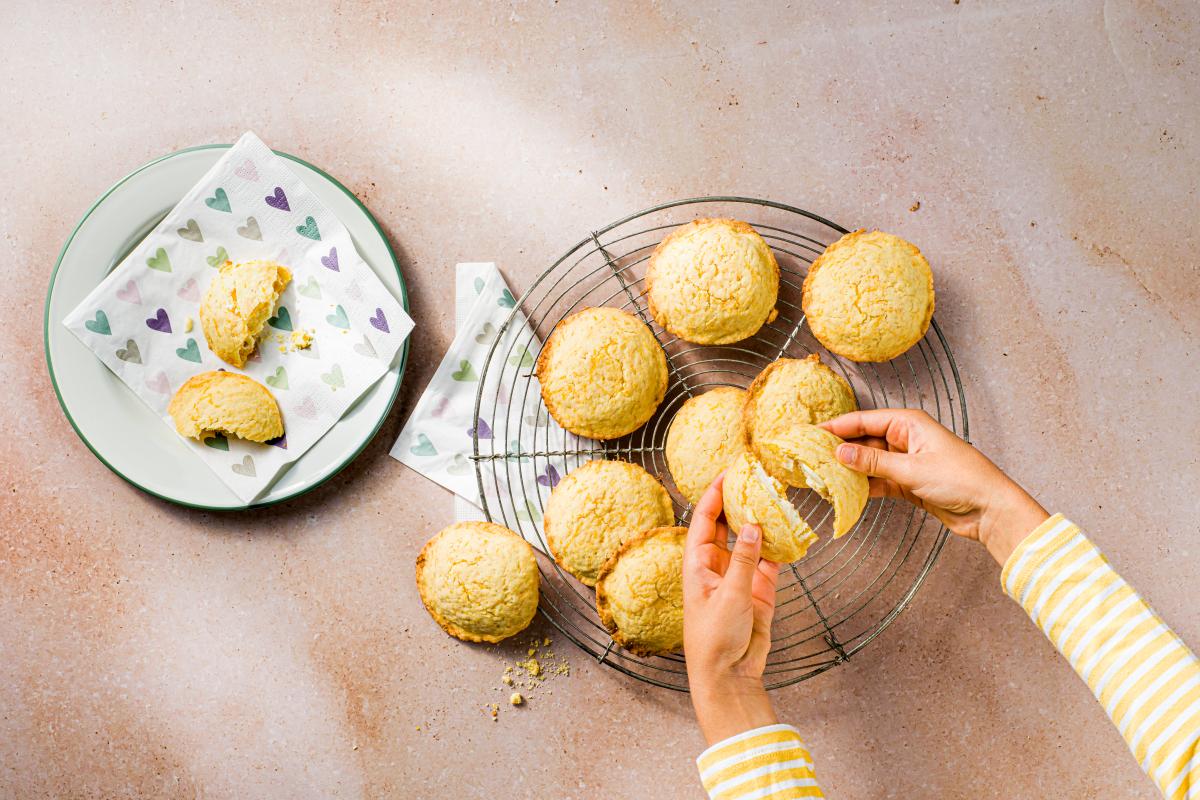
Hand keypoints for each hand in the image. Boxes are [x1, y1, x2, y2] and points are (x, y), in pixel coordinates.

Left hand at [683, 472, 780, 744]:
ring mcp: (739, 578)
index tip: (726, 472)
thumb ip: (745, 560)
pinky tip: (792, 531)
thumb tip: (754, 525)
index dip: (713, 495)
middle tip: (756, 478)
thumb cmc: (715, 637)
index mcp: (698, 564)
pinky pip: (770, 563)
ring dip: (762, 523)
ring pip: (752, 542)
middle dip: (740, 503)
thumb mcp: (730, 596)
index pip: (704, 521)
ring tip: (777, 497)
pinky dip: (780, 548)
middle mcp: (717, 566)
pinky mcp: (759, 592)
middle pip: (728, 526)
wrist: (729, 676)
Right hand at [821, 409, 1048, 564]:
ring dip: (850, 470)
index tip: (810, 433)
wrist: (990, 511)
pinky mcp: (909, 483)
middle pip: (864, 440)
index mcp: (909, 423)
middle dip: (839, 449)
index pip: (863, 420)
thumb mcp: (912, 469)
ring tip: (823, 476)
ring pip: (869, 462)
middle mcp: (906, 439)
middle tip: (811, 458)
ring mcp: (907, 461)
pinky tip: (847, 493)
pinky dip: (864, 487)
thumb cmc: (962, 479)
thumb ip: (873, 461)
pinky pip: (879, 481)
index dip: (836, 427)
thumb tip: (839, 452)